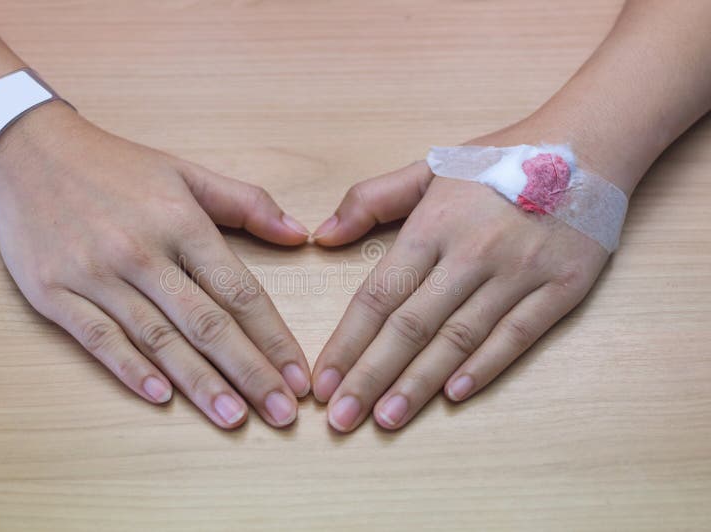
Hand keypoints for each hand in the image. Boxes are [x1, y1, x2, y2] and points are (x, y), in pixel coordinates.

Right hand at [0, 102, 311, 428]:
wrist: (29, 152)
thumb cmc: (116, 166)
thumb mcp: (186, 172)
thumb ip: (247, 203)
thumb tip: (300, 235)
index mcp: (182, 223)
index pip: (239, 292)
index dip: (273, 338)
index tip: (299, 375)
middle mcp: (143, 252)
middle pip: (207, 324)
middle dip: (250, 373)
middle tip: (282, 413)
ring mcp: (97, 275)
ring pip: (158, 339)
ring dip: (200, 383)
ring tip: (234, 418)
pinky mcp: (55, 293)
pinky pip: (98, 339)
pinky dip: (130, 369)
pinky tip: (161, 397)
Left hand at [311, 139, 608, 431]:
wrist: (588, 143)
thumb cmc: (497, 160)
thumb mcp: (428, 168)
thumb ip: (370, 199)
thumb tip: (322, 237)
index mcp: (433, 225)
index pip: (378, 295)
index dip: (347, 342)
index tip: (323, 381)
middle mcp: (471, 251)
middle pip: (411, 325)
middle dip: (370, 377)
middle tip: (341, 419)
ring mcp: (518, 271)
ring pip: (459, 338)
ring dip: (420, 384)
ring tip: (386, 420)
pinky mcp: (561, 286)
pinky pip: (518, 334)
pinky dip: (486, 366)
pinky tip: (455, 395)